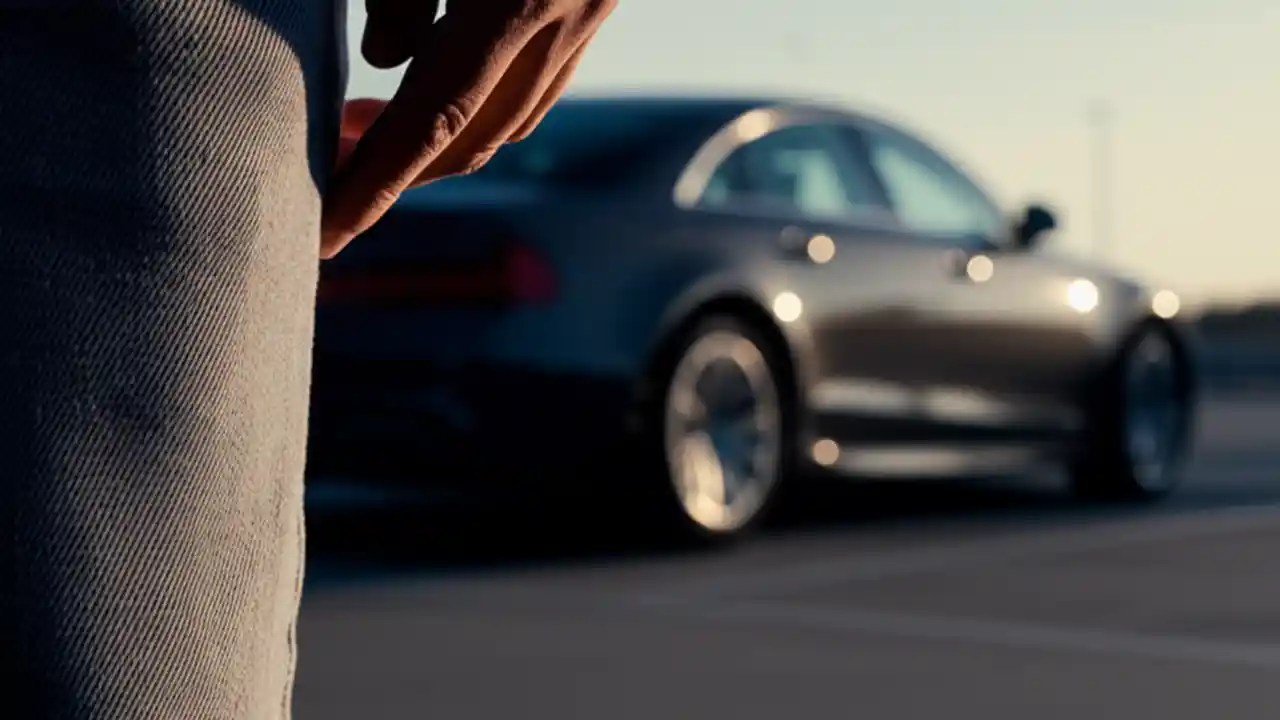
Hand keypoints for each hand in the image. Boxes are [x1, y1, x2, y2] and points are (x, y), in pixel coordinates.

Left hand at [322, 0, 616, 257]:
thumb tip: (383, 60)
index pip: (436, 118)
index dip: (376, 185)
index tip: (327, 234)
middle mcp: (572, 13)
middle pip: (477, 135)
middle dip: (396, 170)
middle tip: (325, 162)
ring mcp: (594, 10)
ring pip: (513, 116)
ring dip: (437, 140)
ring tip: (360, 123)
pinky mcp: (597, 1)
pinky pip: (539, 80)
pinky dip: (483, 104)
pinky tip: (434, 82)